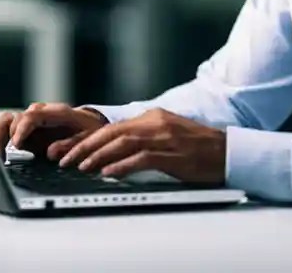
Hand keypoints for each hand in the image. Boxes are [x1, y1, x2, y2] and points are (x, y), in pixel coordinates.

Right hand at [0, 102, 106, 159]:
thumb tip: (50, 153)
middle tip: (1, 153)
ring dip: (1, 136)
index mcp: (58, 113)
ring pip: (9, 121)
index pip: (32, 115)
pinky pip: (11, 130)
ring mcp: (34, 122)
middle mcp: (42, 114)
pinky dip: (4, 139)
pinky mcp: (30, 131)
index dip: (22, 129)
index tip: (16, 144)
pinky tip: (2, 154)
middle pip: (16, 117)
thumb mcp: (88, 139)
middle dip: (6, 134)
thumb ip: (70, 146)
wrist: (93, 124)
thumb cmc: (91, 130)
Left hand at [57, 108, 225, 183]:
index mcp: (152, 117)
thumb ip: (142, 138)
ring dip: (98, 156)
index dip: (86, 138)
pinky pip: (142, 158)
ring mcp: (164, 138)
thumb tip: (113, 151)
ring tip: (81, 167)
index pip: (112, 127)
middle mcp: (155, 123)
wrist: (228, 151)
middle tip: (64, 158)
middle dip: (84, 146)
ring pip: (123, 143)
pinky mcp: (173, 154)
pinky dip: (123, 166)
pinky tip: (109, 173)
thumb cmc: (198, 148)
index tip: (67, 149)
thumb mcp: (167, 135)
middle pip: (111, 132)